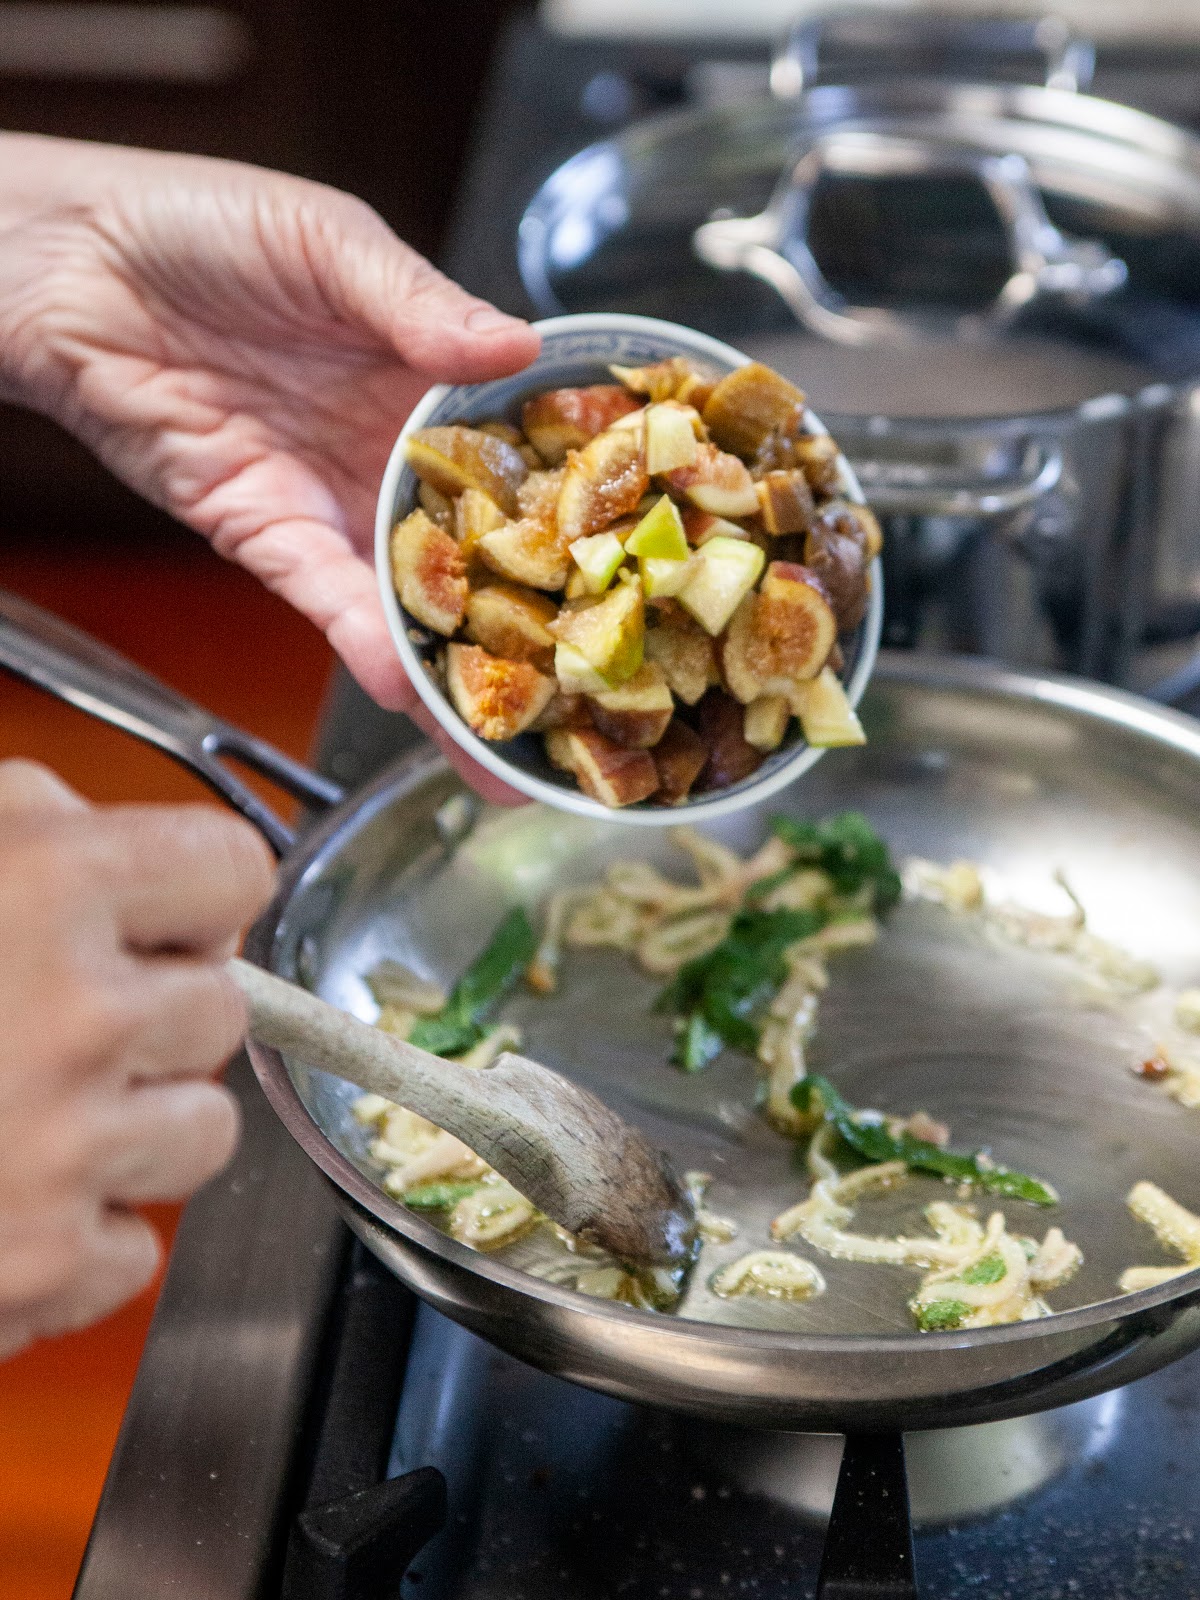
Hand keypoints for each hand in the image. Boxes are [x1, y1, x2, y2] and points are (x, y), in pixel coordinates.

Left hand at [0, 135, 539, 766]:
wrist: (71, 264)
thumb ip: (421, 305)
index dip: (582, 501)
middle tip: (600, 678)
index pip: (525, 451)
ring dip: (459, 662)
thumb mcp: (332, 242)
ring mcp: (338, 501)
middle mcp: (396, 452)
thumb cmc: (203, 224)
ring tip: (514, 730)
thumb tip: (517, 350)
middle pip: (484, 545)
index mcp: (432, 379)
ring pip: (414, 595)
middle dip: (538, 611)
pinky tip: (410, 686)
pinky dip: (368, 642)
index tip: (647, 553)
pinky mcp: (271, 535)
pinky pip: (330, 599)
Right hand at [0, 761, 273, 1357]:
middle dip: (153, 1016)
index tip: (170, 919)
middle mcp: (72, 1017)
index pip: (231, 871)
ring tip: (28, 1118)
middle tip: (62, 1027)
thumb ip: (20, 822)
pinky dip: (78, 1237)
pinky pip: (133, 1247)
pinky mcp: (37, 1268)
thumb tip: (100, 834)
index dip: (197, 896)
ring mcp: (61, 1152)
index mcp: (47, 887)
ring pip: (202, 1132)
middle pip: (221, 1010)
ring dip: (134, 1129)